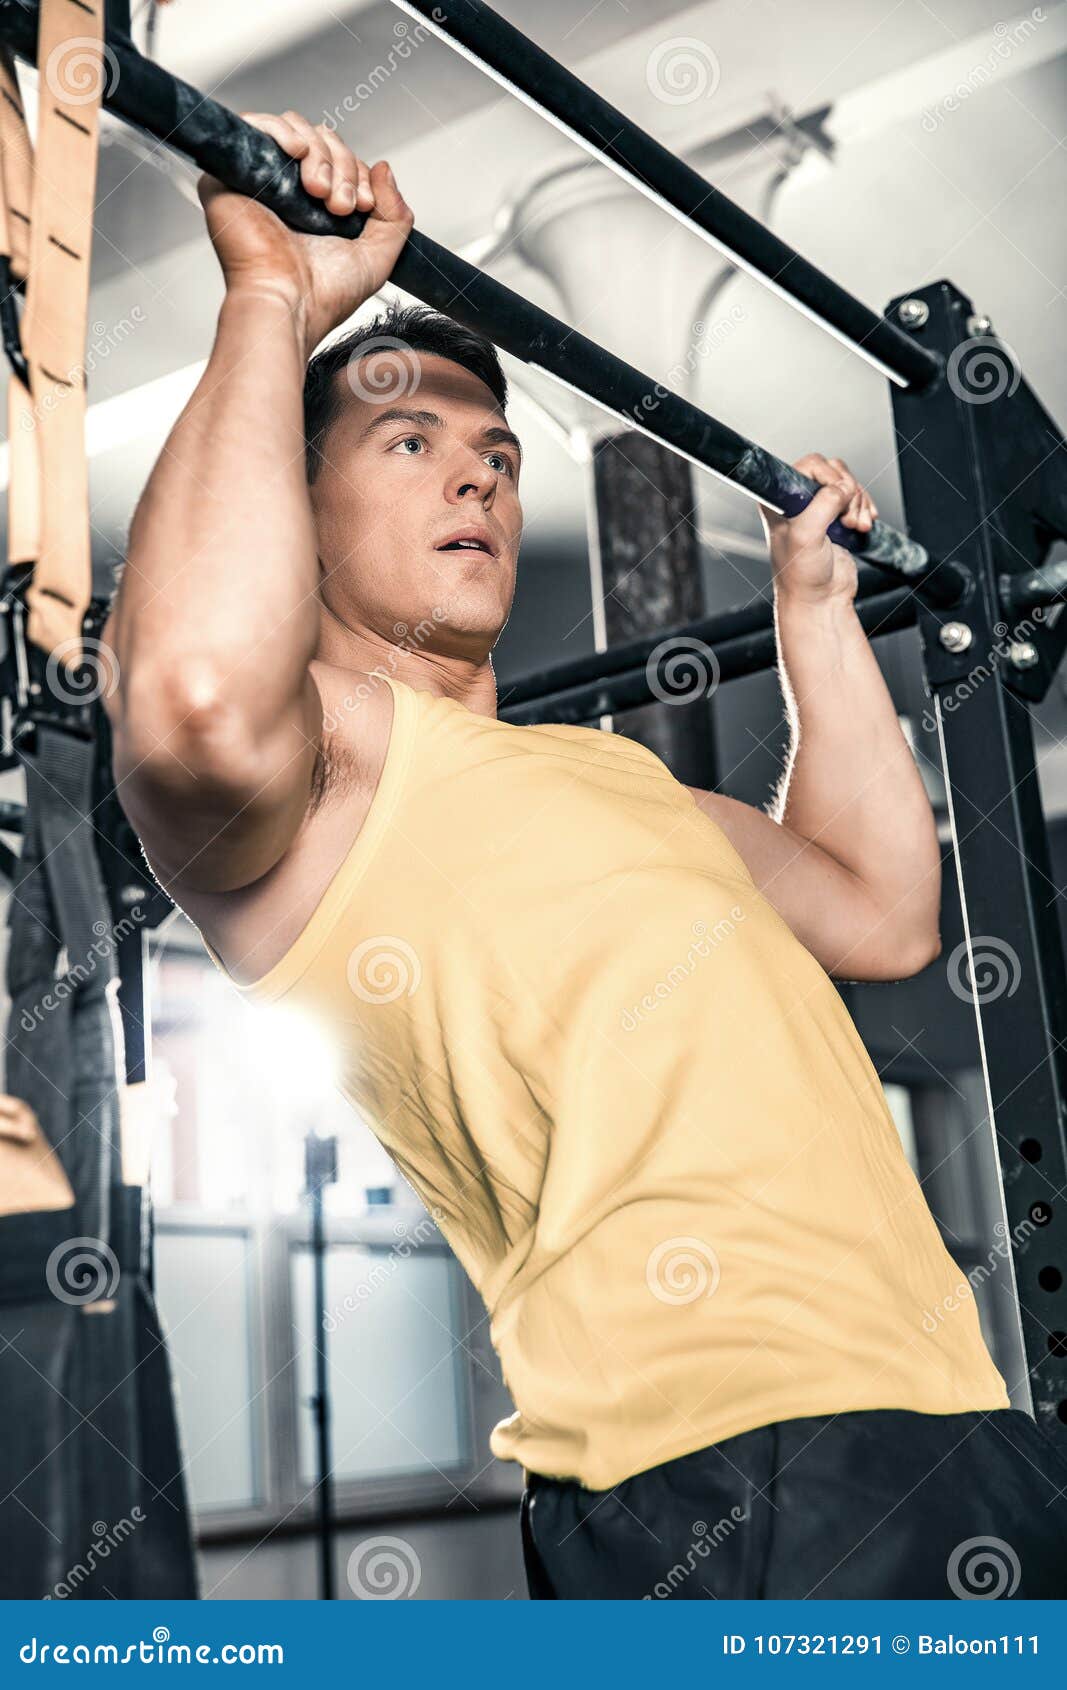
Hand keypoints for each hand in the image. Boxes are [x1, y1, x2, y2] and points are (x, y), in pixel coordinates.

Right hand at [197, 111, 413, 354]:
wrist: (289, 305)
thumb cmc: (323, 295)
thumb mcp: (377, 256)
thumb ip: (394, 215)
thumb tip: (384, 168)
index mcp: (315, 207)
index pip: (340, 160)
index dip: (358, 173)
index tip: (364, 206)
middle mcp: (287, 191)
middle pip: (321, 140)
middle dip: (343, 166)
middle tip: (339, 206)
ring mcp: (258, 180)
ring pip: (296, 130)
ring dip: (320, 154)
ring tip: (320, 193)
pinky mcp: (229, 174)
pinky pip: (255, 125)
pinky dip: (283, 129)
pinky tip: (298, 152)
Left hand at [760, 453, 878, 604]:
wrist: (819, 599)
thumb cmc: (800, 574)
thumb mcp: (806, 535)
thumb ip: (823, 504)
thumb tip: (843, 488)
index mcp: (779, 499)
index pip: (809, 465)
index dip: (828, 476)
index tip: (836, 494)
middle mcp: (797, 500)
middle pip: (833, 471)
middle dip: (848, 492)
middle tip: (845, 518)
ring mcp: (818, 508)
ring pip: (848, 485)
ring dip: (858, 504)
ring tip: (854, 526)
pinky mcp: (836, 517)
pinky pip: (857, 498)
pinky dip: (865, 509)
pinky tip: (863, 525)